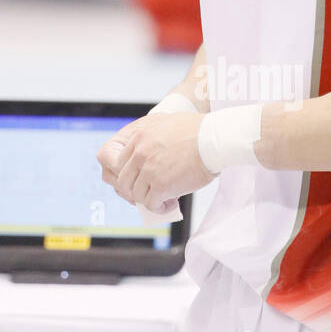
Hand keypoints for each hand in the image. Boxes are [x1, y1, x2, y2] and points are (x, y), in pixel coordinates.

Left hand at [96, 112, 216, 212]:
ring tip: (162, 200)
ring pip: (135, 194)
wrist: (214, 139)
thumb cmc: (198, 130)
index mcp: (138, 136)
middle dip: (133, 190)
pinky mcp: (161, 185)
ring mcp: (148, 169)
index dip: (126, 174)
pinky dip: (158, 208)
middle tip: (147, 193)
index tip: (136, 180)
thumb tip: (147, 154)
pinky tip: (169, 204)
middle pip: (123, 180)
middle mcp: (139, 152)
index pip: (115, 161)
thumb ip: (150, 136)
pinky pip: (150, 204)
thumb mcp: (165, 123)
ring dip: (147, 200)